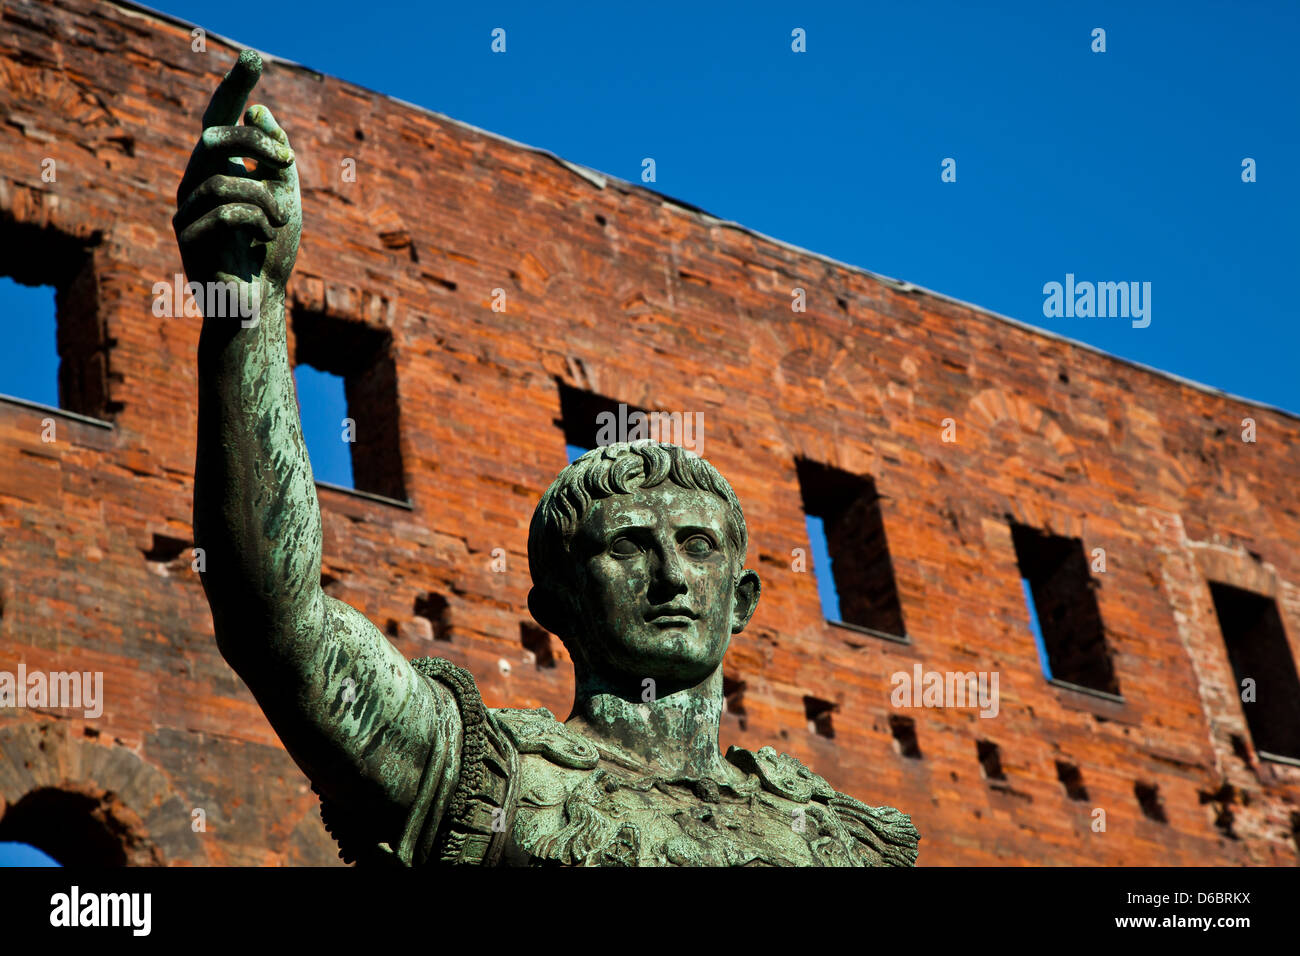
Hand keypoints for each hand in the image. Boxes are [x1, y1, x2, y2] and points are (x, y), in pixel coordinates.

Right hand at [174, 49, 300, 303]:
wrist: (258, 304)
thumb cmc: (270, 253)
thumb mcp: (284, 197)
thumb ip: (275, 157)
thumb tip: (259, 109)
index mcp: (218, 171)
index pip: (219, 120)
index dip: (233, 88)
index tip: (253, 56)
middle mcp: (195, 183)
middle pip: (213, 137)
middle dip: (254, 142)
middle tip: (287, 158)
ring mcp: (186, 209)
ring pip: (223, 177)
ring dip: (264, 196)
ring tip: (283, 220)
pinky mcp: (187, 235)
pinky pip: (225, 209)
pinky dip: (256, 218)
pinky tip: (267, 236)